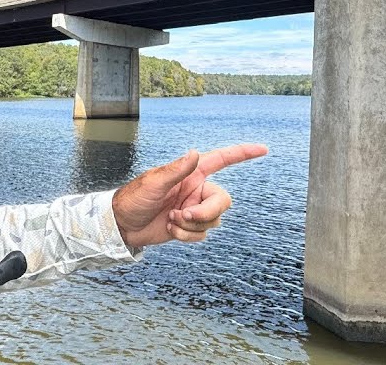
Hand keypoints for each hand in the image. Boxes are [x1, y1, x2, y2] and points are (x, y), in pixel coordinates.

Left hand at [111, 144, 267, 248]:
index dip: (243, 153)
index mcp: (192, 174)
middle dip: (207, 212)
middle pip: (223, 201)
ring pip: (213, 221)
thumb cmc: (134, 198)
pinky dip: (187, 236)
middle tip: (185, 215)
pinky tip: (170, 229)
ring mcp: (194, 209)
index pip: (222, 160)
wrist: (122, 225)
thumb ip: (176, 170)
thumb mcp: (153, 182)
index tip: (263, 149)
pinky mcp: (189, 227)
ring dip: (192, 225)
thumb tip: (195, 153)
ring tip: (171, 220)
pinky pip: (202, 235)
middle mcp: (196, 190)